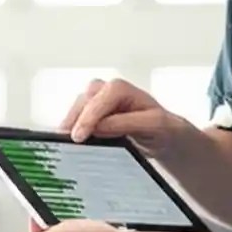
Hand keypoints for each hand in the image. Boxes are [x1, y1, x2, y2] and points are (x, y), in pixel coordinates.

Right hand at [60, 77, 186, 159]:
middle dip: (77, 118)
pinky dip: (73, 126)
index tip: (81, 135)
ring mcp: (102, 102)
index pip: (104, 95)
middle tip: (70, 140)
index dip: (90, 115)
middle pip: (87, 98)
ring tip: (66, 141)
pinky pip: (79, 116)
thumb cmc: (163, 128)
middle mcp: (111, 91)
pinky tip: (69, 140)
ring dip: (72, 122)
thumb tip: (99, 126)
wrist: (165, 137)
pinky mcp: (96, 115)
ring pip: (80, 105)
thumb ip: (126, 123)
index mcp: (127, 90)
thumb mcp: (153, 125)